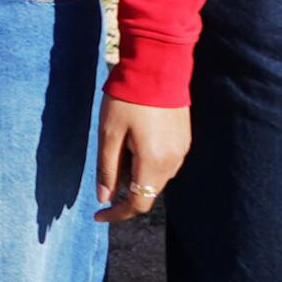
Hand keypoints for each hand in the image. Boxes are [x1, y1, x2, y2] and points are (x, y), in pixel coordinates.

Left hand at [96, 98, 188, 220]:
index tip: (97, 215)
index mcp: (153, 163)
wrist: (158, 66)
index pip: (138, 204)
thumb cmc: (127, 98)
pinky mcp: (184, 139)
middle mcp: (173, 162)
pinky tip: (134, 141)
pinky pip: (165, 162)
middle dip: (124, 191)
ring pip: (156, 177)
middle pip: (147, 192)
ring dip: (136, 174)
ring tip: (120, 146)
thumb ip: (107, 169)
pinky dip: (147, 162)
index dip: (116, 214)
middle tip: (106, 168)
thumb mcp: (109, 134)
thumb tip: (104, 198)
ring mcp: (182, 150)